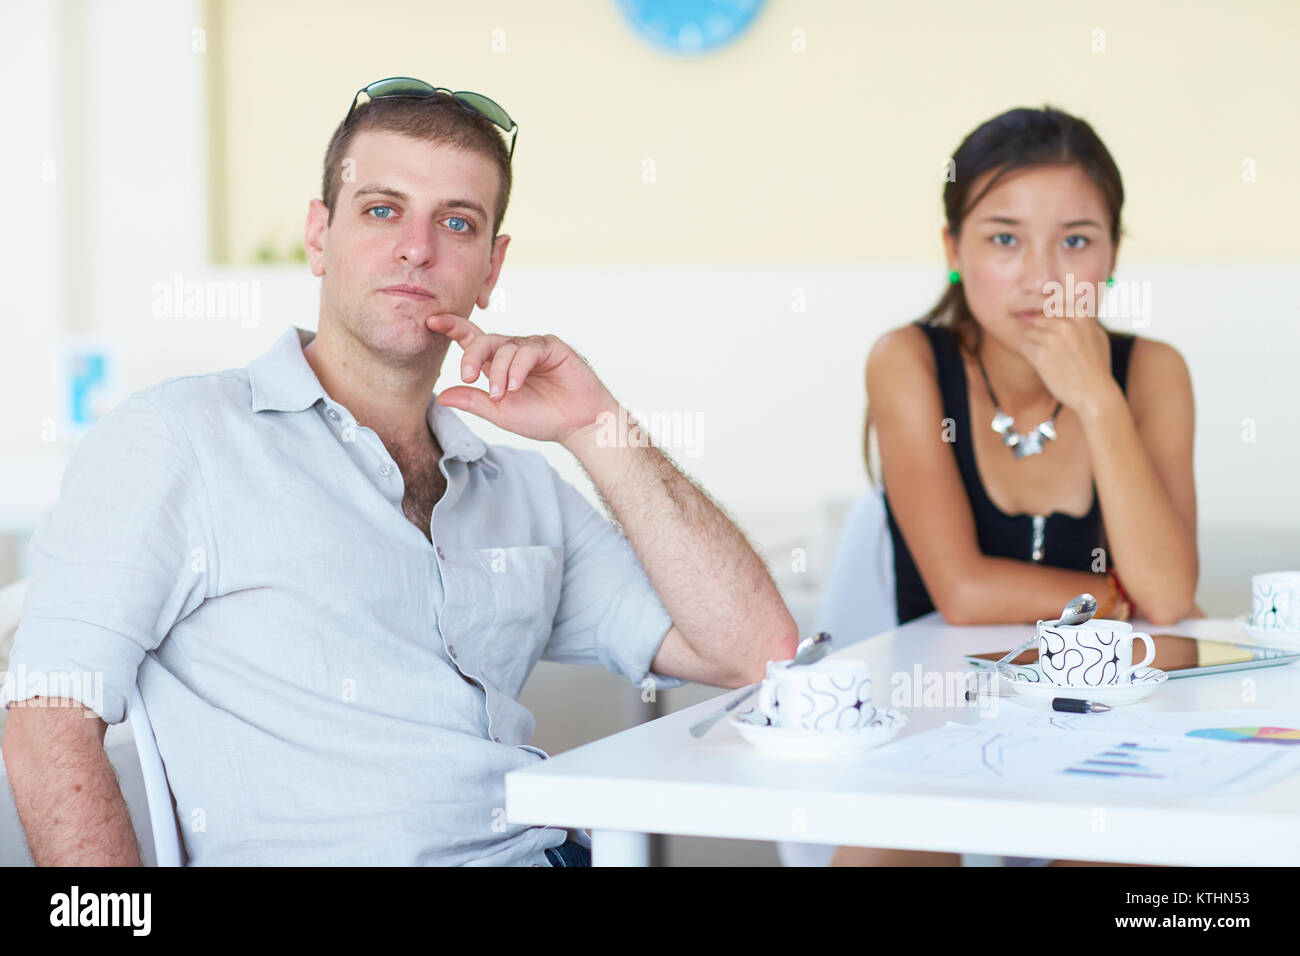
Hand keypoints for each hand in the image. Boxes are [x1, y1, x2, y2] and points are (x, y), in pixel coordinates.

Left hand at [426, 313, 618, 444]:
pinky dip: (517, 368)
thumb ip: (473, 401)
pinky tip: (516, 386)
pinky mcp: (552, 347)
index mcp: (498, 365)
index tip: (431, 321)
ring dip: (498, 372)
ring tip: (501, 395)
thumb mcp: (500, 412)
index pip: (472, 340)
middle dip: (471, 355)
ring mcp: (533, 347)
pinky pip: (528, 350)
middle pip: (484, 340)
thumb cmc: (543, 418)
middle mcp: (514, 351)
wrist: (578, 425)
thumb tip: (441, 396)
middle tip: (467, 376)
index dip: (453, 328)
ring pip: (505, 347)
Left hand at [1017, 312, 1117, 418]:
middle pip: (1039, 319)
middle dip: (1041, 331)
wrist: (1094, 393)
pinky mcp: (1040, 356)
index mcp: (1081, 316)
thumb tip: (1068, 308)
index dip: (1051, 319)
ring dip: (1034, 343)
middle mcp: (1065, 325)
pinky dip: (1029, 353)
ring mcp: (1051, 340)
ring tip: (1047, 356)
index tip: (1053, 330)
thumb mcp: (1098, 336)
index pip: (1054, 307)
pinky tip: (1041, 362)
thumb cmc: (1098, 366)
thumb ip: (1083, 321)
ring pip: (1029, 332)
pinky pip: (1024, 346)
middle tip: (1049, 346)